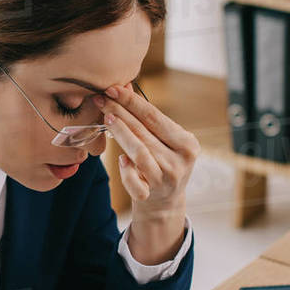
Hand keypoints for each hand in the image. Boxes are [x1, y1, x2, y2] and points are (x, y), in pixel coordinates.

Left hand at [93, 83, 199, 218]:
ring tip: (106, 118)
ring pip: (139, 152)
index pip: (155, 117)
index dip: (132, 102)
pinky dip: (126, 170)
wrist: (165, 202)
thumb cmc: (163, 162)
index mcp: (187, 143)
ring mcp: (167, 178)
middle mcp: (180, 160)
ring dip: (121, 134)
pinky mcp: (153, 194)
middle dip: (120, 112)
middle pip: (144, 132)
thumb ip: (147, 118)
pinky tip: (120, 159)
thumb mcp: (163, 140)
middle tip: (101, 98)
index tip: (113, 88)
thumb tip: (125, 87)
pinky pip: (135, 182)